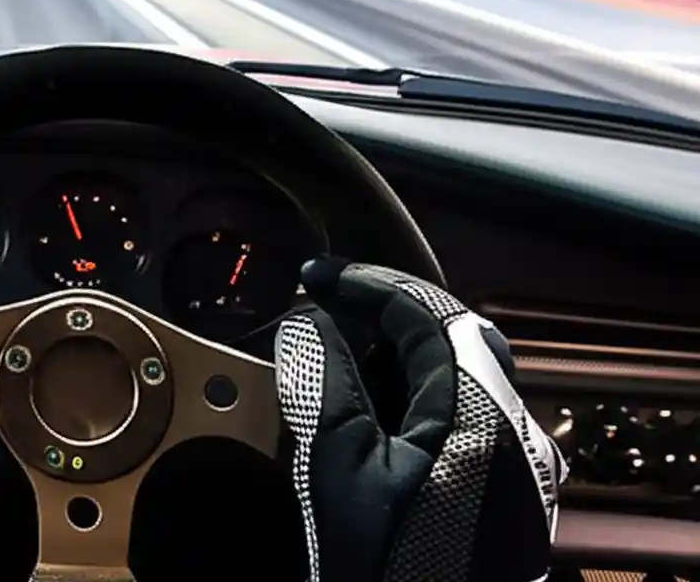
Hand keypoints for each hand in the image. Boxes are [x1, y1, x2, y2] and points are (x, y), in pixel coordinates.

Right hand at [275, 258, 565, 581]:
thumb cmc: (384, 569)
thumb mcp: (337, 470)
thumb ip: (326, 381)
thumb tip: (311, 321)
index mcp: (478, 417)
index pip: (427, 312)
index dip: (366, 283)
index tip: (314, 277)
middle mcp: (515, 433)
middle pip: (455, 336)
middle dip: (387, 312)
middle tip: (328, 309)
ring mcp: (518, 464)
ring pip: (463, 373)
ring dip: (401, 351)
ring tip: (339, 354)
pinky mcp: (507, 490)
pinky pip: (466, 414)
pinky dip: (416, 393)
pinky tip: (373, 410)